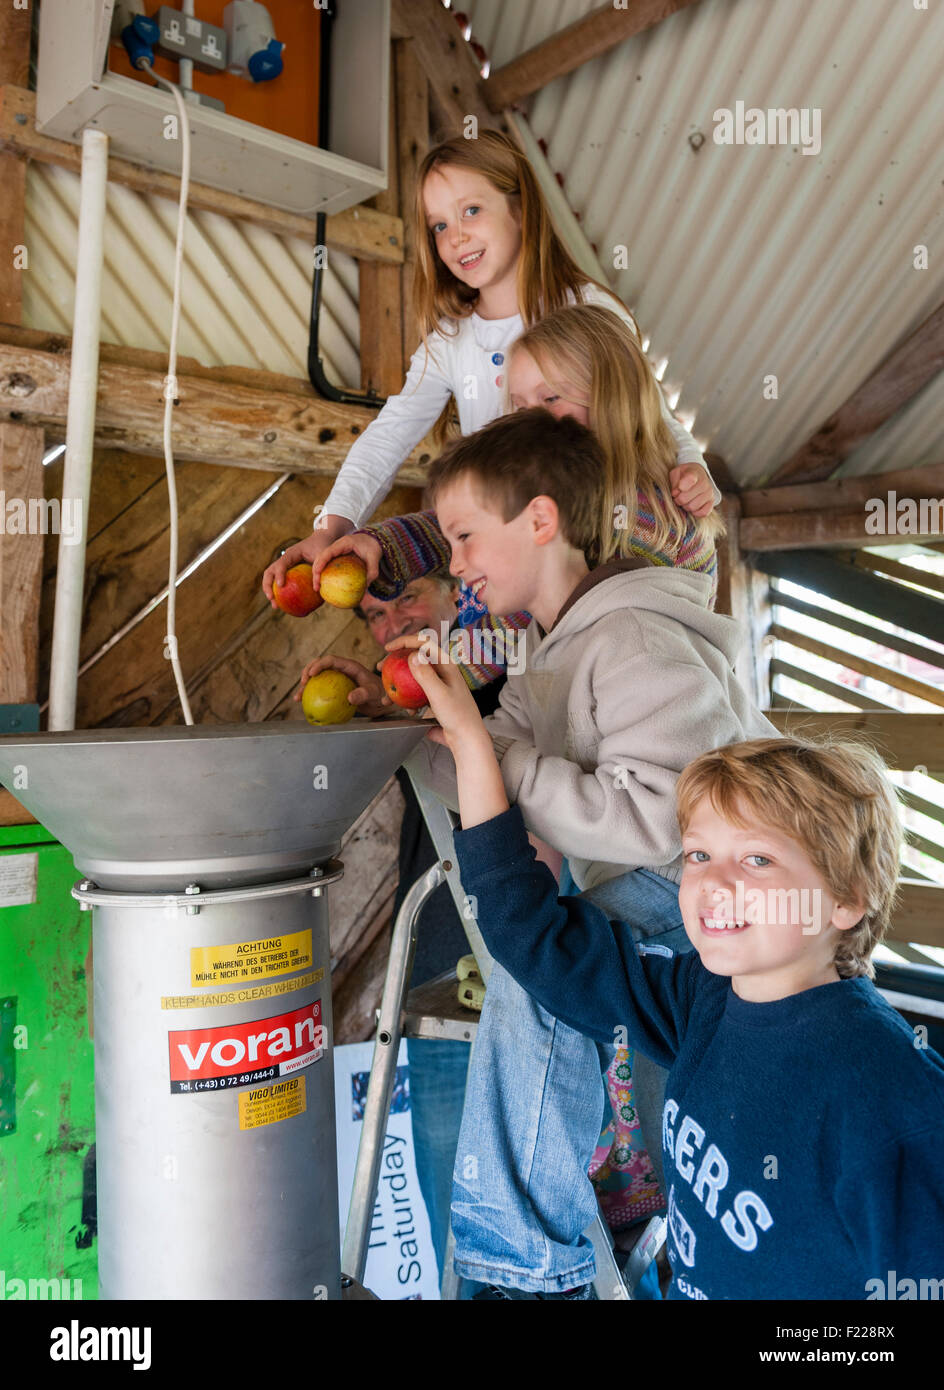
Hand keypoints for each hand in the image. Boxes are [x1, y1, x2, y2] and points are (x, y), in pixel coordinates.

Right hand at [262, 514, 352, 604]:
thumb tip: (317, 589)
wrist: (324, 540)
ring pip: (272, 578)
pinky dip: (280, 592)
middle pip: (270, 571)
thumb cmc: (325, 547)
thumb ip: (320, 570)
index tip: (281, 586)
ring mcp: (285, 565)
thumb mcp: (325, 556)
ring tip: (275, 606)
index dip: (279, 574)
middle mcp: (285, 559)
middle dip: (268, 585)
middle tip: (272, 599)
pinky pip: (282, 582)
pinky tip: (286, 605)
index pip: (281, 563)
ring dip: (270, 591)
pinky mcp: (289, 571)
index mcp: (292, 553)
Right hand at [294, 655, 389, 717]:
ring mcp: (336, 681)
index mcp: (349, 666)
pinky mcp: (333, 690)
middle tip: (303, 683)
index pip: (331, 660)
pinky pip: (319, 691)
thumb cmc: (379, 694)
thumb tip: (349, 698)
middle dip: (308, 672)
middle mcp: (340, 671)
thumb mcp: (373, 694)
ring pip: (316, 679)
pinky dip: (310, 696)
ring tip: (297, 697)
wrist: (380, 702)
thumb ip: (363, 694)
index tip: (312, 674)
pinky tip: (302, 704)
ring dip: (305, 687)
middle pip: (319, 666)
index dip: (319, 664)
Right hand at [312, 531, 382, 585]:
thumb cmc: (373, 547)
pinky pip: (328, 564)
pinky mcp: (337, 555)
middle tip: (316, 587)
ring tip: (317, 588)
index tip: (317, 574)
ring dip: (317, 573)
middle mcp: (337, 546)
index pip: (328, 552)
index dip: (320, 563)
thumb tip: (366, 587)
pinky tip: (325, 584)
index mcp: (344, 543)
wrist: (374, 539)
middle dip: (315, 571)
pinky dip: (324, 572)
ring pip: (322, 560)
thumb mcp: (375, 558)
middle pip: (320, 557)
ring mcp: (336, 550)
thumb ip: (372, 571)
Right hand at [386, 634, 507, 827]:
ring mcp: (439, 685)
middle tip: (380, 668)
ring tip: (386, 694)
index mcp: (447, 664)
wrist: (468, 739)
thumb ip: (425, 674)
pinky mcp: (435, 698)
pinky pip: (417, 693)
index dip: (404, 641)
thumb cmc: (457, 716)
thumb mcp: (439, 694)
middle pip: (416, 658)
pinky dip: (407, 698)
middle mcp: (443, 671)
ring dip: (397, 682)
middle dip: (396, 661)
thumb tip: (412, 654)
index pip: (424, 643)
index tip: (387, 649)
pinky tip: (403, 710)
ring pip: (413, 676)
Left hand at [670, 464, 714, 517]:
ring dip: (685, 506)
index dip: (681, 486)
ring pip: (692, 507)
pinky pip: (703, 513)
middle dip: (678, 499)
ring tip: (685, 500)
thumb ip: (674, 482)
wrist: (698, 475)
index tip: (678, 487)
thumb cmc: (684, 475)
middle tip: (678, 496)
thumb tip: (675, 493)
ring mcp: (709, 493)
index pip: (690, 479)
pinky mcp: (711, 502)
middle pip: (684, 499)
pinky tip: (692, 506)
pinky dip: (695, 512)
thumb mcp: (676, 473)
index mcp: (694, 473)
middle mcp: (704, 483)